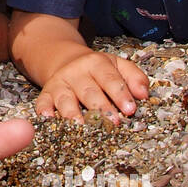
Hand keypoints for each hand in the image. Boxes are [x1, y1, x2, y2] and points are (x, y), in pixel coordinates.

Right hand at [34, 49, 149, 122]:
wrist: (64, 60)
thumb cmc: (97, 69)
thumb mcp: (117, 64)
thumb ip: (134, 77)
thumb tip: (144, 95)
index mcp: (96, 63)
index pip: (109, 78)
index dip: (120, 94)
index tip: (130, 109)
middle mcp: (76, 73)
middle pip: (89, 91)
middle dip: (100, 107)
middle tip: (112, 123)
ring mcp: (59, 84)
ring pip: (66, 99)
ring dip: (73, 113)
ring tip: (81, 126)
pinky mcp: (46, 94)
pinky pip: (42, 103)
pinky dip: (44, 111)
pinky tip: (49, 120)